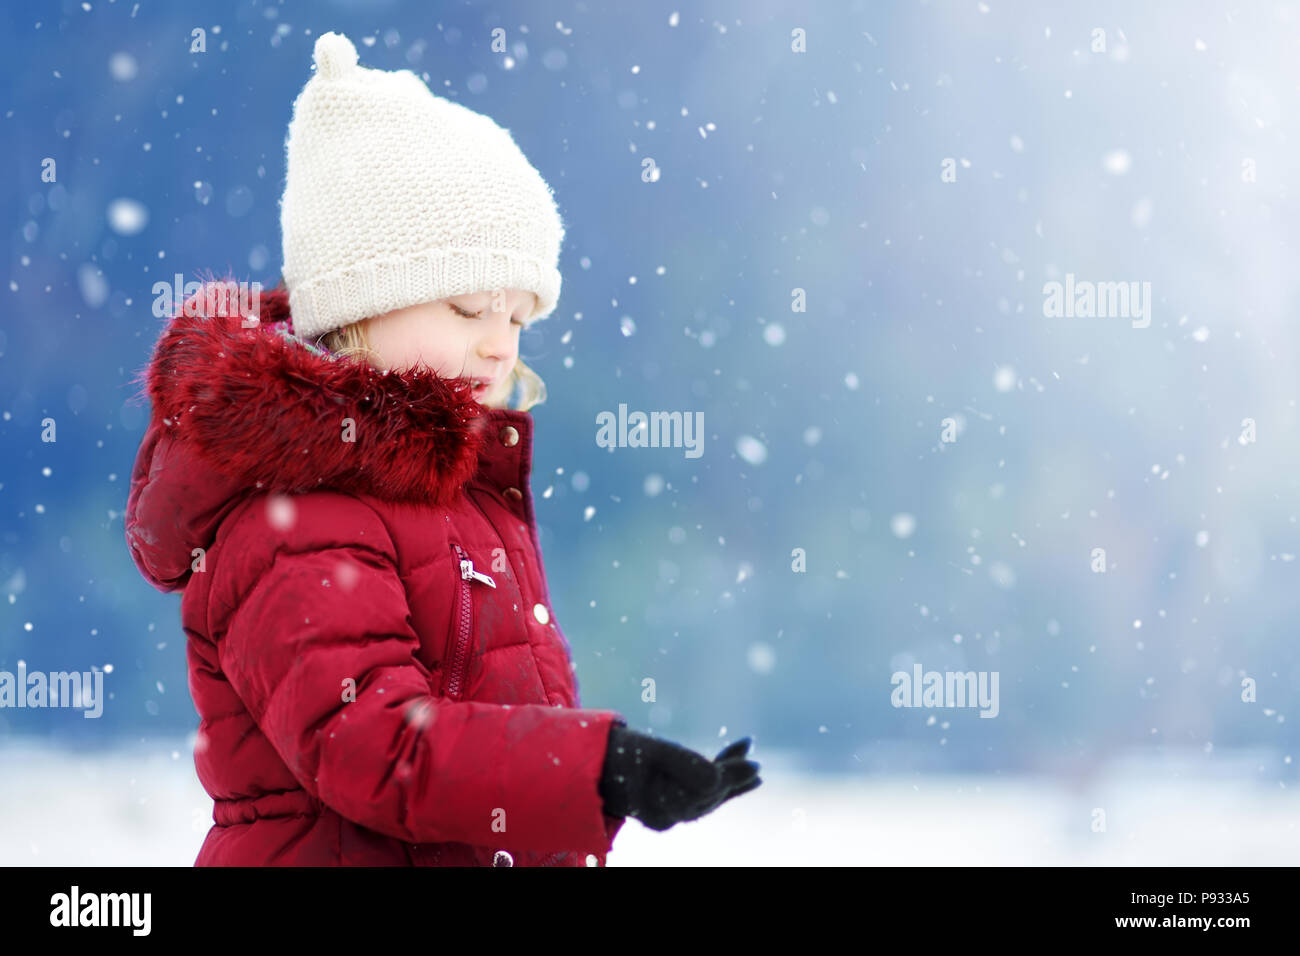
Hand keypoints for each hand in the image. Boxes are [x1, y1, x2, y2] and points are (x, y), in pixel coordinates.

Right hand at [598, 723, 761, 830]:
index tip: (754, 766)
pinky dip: (718, 781)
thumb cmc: (618, 753)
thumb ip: (686, 764)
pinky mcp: (670, 806)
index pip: (704, 791)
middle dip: (734, 779)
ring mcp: (669, 814)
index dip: (730, 776)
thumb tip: (720, 778)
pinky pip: (700, 795)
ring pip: (708, 797)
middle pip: (709, 796)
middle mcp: (667, 817)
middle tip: (757, 766)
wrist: (592, 763)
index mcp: (660, 807)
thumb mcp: (652, 751)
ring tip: (754, 768)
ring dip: (731, 780)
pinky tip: (736, 770)